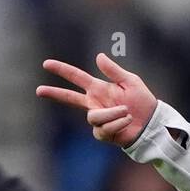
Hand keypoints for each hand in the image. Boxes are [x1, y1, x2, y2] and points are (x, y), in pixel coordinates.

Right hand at [37, 52, 157, 147]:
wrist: (151, 122)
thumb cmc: (142, 101)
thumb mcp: (130, 81)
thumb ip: (113, 70)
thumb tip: (98, 56)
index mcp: (98, 89)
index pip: (76, 77)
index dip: (62, 70)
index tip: (46, 64)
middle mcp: (94, 103)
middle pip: (69, 98)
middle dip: (54, 93)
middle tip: (38, 90)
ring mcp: (98, 120)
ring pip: (94, 117)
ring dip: (112, 114)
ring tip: (127, 112)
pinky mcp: (103, 134)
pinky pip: (104, 129)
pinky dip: (117, 124)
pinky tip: (127, 123)